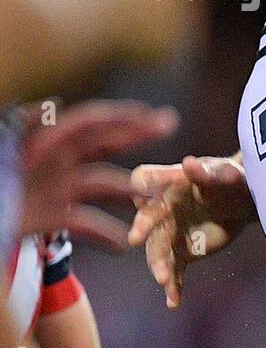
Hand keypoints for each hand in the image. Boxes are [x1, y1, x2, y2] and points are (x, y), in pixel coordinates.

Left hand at [18, 100, 178, 247]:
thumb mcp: (4, 149)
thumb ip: (22, 126)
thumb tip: (53, 105)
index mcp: (40, 143)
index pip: (86, 124)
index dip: (119, 117)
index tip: (150, 114)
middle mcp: (53, 161)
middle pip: (102, 143)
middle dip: (137, 133)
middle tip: (168, 125)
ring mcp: (54, 189)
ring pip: (102, 185)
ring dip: (130, 189)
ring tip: (158, 198)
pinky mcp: (49, 216)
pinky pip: (84, 222)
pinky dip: (105, 232)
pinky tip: (123, 243)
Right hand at [129, 155, 253, 307]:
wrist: (245, 204)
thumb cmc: (233, 180)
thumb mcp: (226, 174)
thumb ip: (208, 172)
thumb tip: (190, 163)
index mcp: (167, 182)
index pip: (145, 180)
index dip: (144, 185)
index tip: (139, 192)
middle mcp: (161, 208)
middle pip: (147, 218)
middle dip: (142, 227)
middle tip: (136, 238)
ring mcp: (168, 232)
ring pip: (158, 250)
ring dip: (159, 264)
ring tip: (165, 279)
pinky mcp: (180, 253)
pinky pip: (173, 271)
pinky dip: (173, 286)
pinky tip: (173, 302)